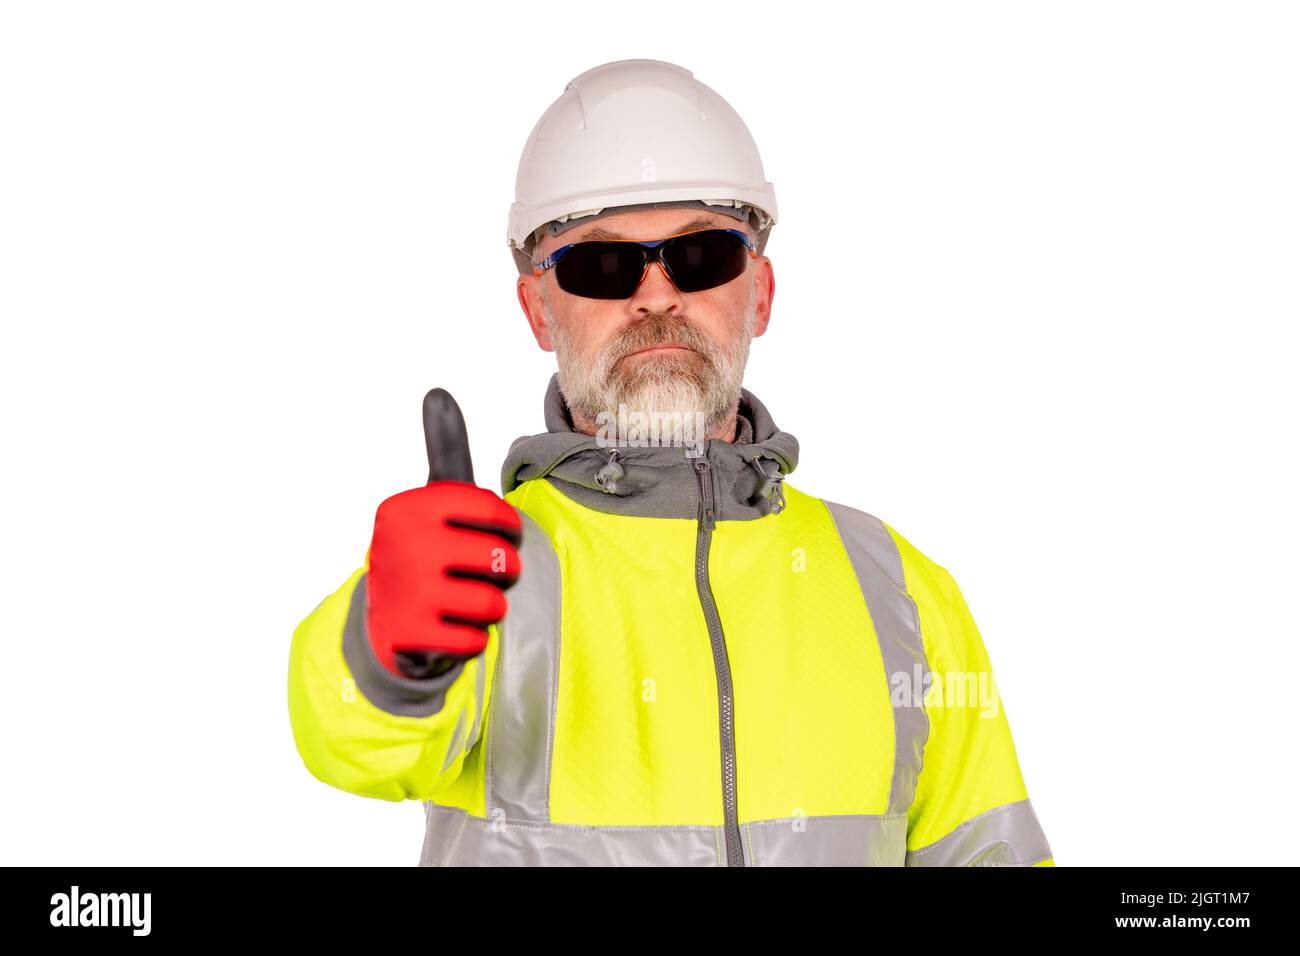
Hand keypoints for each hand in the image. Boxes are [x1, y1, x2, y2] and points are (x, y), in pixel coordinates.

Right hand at [365, 388, 521, 678]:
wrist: (384, 624)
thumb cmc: (424, 551)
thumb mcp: (431, 501)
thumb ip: (444, 448)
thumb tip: (438, 392)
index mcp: (408, 507)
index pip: (494, 512)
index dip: (508, 528)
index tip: (500, 534)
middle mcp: (400, 543)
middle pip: (500, 559)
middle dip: (502, 572)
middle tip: (479, 575)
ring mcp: (403, 591)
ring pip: (492, 602)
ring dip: (489, 606)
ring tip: (467, 601)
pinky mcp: (409, 637)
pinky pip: (475, 638)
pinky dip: (472, 638)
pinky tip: (451, 628)